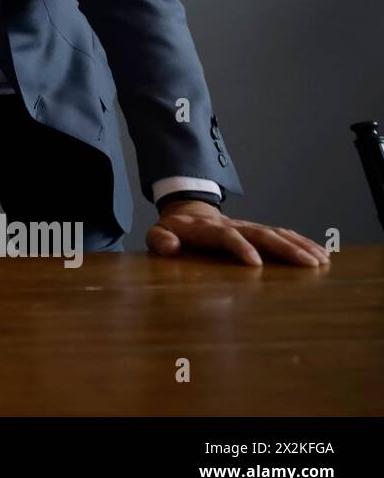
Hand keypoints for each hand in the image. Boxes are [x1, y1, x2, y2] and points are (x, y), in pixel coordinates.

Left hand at [146, 200, 329, 266]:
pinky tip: (320, 254)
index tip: (255, 264)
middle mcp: (232, 225)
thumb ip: (160, 241)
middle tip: (308, 265)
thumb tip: (171, 247)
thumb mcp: (156, 234)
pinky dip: (302, 242)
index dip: (240, 247)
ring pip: (277, 232)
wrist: (184, 212)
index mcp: (207, 228)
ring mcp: (246, 226)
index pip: (227, 236)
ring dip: (300, 246)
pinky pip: (282, 234)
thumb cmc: (171, 231)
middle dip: (285, 249)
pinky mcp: (256, 230)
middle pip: (261, 233)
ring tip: (321, 261)